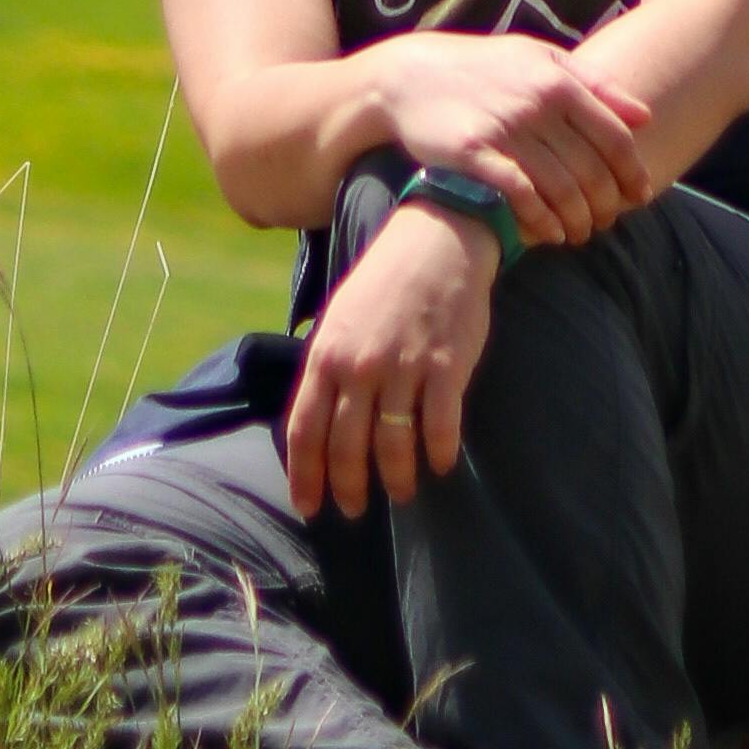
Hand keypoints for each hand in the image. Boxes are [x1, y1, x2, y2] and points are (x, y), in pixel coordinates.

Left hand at [285, 202, 496, 517]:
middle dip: (349, 488)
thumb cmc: (385, 282)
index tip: (310, 508)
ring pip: (392, 445)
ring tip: (402, 492)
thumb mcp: (339, 319)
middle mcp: (359, 366)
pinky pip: (438, 427)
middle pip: (346, 446)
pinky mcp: (444, 367)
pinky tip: (439, 465)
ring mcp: (402, 367)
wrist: (436, 239)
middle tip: (356, 510)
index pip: (304, 431)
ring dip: (396, 478)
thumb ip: (326, 368)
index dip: (306, 477)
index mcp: (326, 355)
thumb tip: (313, 423)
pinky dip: (438, 454)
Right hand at [372, 31, 652, 249]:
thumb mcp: (540, 59)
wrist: (411, 75)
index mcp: (557, 80)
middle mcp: (535, 104)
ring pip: (560, 189)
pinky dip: (542, 221)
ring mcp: (503, 130)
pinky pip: (520, 197)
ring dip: (577, 220)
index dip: (632, 172)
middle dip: (606, 205)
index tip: (640, 196)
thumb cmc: (486, 68)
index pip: (613, 137)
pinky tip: (550, 233)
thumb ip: (594, 85)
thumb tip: (643, 117)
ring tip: (580, 233)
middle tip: (606, 222)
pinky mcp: (473, 154)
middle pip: (591, 170)